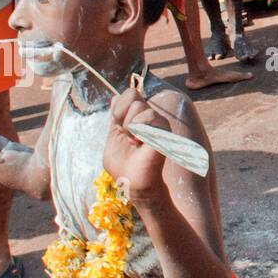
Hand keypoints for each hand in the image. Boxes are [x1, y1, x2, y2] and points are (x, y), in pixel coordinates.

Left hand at [103, 86, 167, 203]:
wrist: (134, 184)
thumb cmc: (123, 167)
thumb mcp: (113, 138)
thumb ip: (115, 119)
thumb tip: (114, 98)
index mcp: (137, 117)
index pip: (127, 94)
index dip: (118, 109)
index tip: (118, 129)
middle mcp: (150, 117)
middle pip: (132, 95)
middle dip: (121, 116)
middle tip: (127, 137)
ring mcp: (159, 122)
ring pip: (138, 105)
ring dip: (129, 127)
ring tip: (135, 142)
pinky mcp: (164, 130)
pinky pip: (149, 116)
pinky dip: (139, 131)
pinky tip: (142, 144)